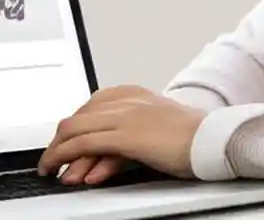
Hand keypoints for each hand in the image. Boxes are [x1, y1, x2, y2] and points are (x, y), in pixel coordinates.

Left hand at [38, 85, 206, 182]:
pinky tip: (61, 169)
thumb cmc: (194, 138)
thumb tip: (110, 155)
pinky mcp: (126, 135)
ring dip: (57, 150)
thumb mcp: (158, 129)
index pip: (92, 105)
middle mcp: (127, 101)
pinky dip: (65, 156)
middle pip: (80, 116)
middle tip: (52, 158)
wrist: (214, 139)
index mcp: (135, 94)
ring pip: (76, 129)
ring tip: (49, 167)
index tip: (67, 140)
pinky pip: (85, 144)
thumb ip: (133, 136)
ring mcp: (125, 116)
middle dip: (61, 139)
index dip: (75, 125)